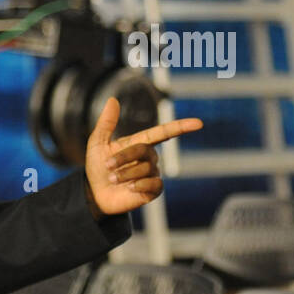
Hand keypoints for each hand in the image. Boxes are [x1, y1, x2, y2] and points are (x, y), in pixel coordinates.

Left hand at [84, 98, 203, 216]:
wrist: (94, 194)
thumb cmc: (97, 168)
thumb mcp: (97, 143)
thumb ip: (106, 122)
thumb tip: (113, 99)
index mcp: (139, 143)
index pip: (164, 133)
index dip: (181, 127)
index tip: (198, 123)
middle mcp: (149, 158)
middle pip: (145, 150)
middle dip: (124, 157)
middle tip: (107, 166)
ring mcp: (152, 174)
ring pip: (146, 168)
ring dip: (125, 173)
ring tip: (112, 179)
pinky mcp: (153, 190)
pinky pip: (154, 184)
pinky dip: (139, 185)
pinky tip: (128, 189)